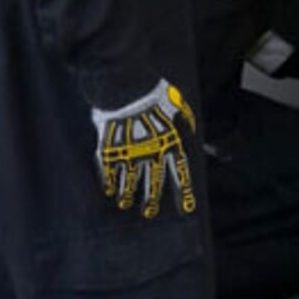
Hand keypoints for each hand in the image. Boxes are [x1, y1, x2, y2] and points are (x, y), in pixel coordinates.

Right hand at [91, 80, 196, 219]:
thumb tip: (190, 127)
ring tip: (125, 204)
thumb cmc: (151, 91)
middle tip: (149, 212)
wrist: (125, 86)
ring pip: (130, 183)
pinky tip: (108, 190)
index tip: (186, 209)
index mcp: (169, 142)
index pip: (179, 174)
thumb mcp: (175, 101)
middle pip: (153, 184)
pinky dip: (109, 183)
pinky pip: (109, 173)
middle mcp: (151, 153)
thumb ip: (184, 116)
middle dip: (151, 201)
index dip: (183, 193)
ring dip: (127, 195)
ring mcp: (130, 154)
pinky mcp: (110, 151)